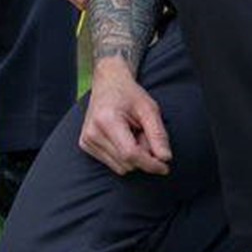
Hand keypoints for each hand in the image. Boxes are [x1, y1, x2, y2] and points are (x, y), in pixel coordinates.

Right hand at [79, 60, 170, 175]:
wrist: (107, 83)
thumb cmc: (130, 95)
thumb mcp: (149, 109)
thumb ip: (158, 134)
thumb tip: (165, 159)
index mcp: (107, 120)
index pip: (130, 154)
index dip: (150, 163)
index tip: (165, 166)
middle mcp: (92, 132)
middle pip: (127, 163)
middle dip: (143, 156)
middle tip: (144, 134)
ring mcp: (86, 140)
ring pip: (121, 168)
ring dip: (134, 157)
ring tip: (133, 135)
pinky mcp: (85, 146)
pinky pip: (113, 164)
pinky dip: (124, 156)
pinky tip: (123, 139)